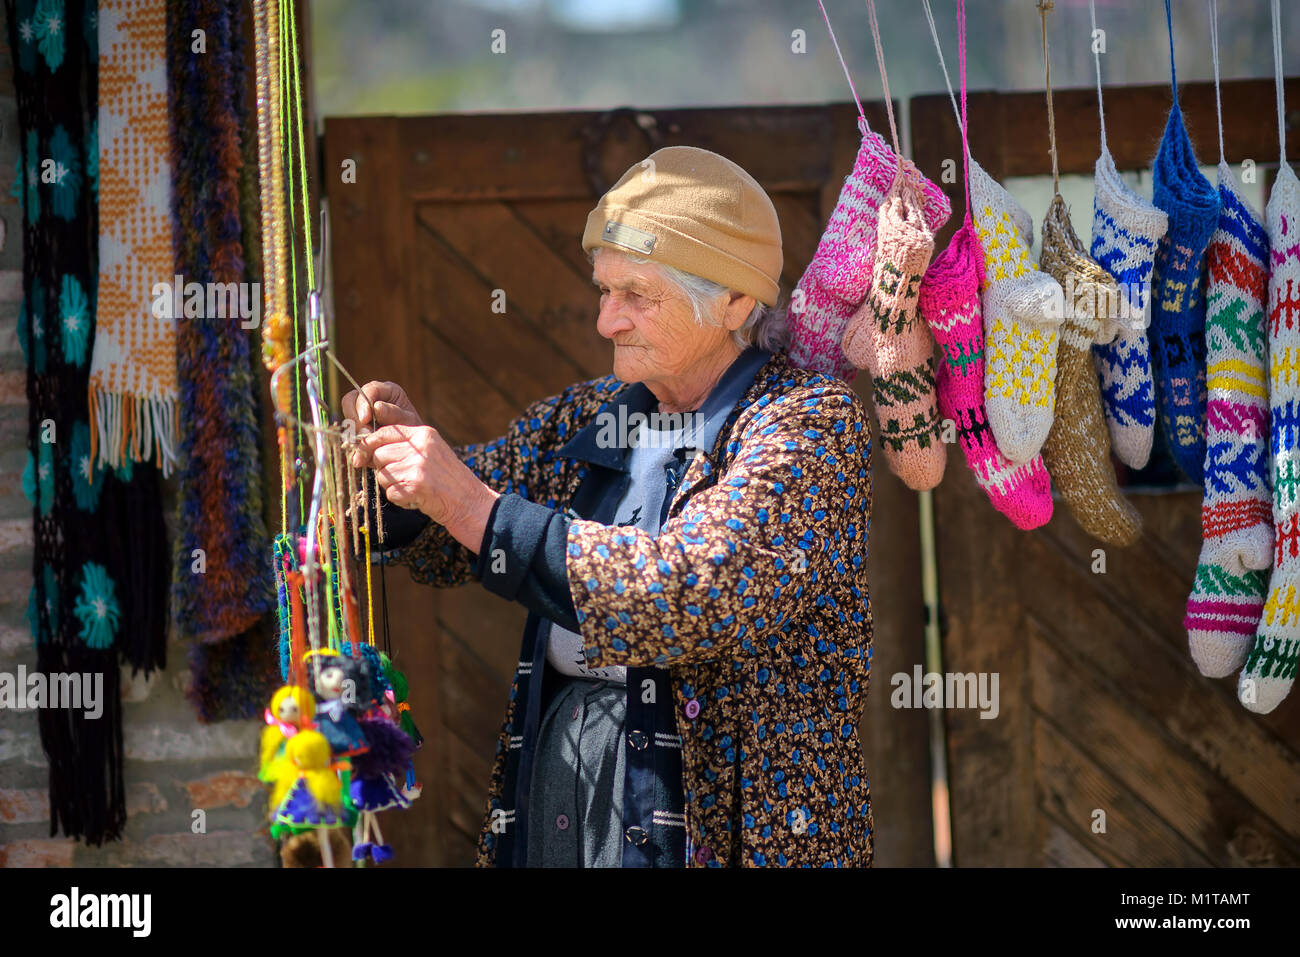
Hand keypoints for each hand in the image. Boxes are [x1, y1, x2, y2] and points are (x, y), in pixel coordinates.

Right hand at [342, 381, 422, 464]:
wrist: (410, 450)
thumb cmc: (413, 431)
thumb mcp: (408, 422)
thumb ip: (394, 414)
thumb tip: (377, 407)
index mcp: (385, 390)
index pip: (367, 390)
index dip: (363, 403)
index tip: (365, 419)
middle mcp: (369, 398)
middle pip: (350, 401)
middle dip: (356, 420)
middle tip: (366, 435)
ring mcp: (360, 413)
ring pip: (346, 418)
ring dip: (354, 433)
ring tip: (368, 445)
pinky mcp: (355, 429)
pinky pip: (347, 435)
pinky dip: (353, 444)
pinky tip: (363, 453)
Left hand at [357, 423, 499, 550]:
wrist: (469, 502)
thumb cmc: (448, 479)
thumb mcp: (432, 452)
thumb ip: (405, 446)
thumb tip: (367, 449)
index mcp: (424, 434)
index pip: (385, 432)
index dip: (369, 444)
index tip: (362, 455)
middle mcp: (421, 447)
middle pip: (380, 454)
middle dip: (384, 468)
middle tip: (402, 477)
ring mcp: (418, 466)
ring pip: (382, 474)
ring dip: (392, 485)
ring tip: (413, 488)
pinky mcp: (415, 486)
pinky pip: (390, 493)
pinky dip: (400, 499)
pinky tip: (416, 498)